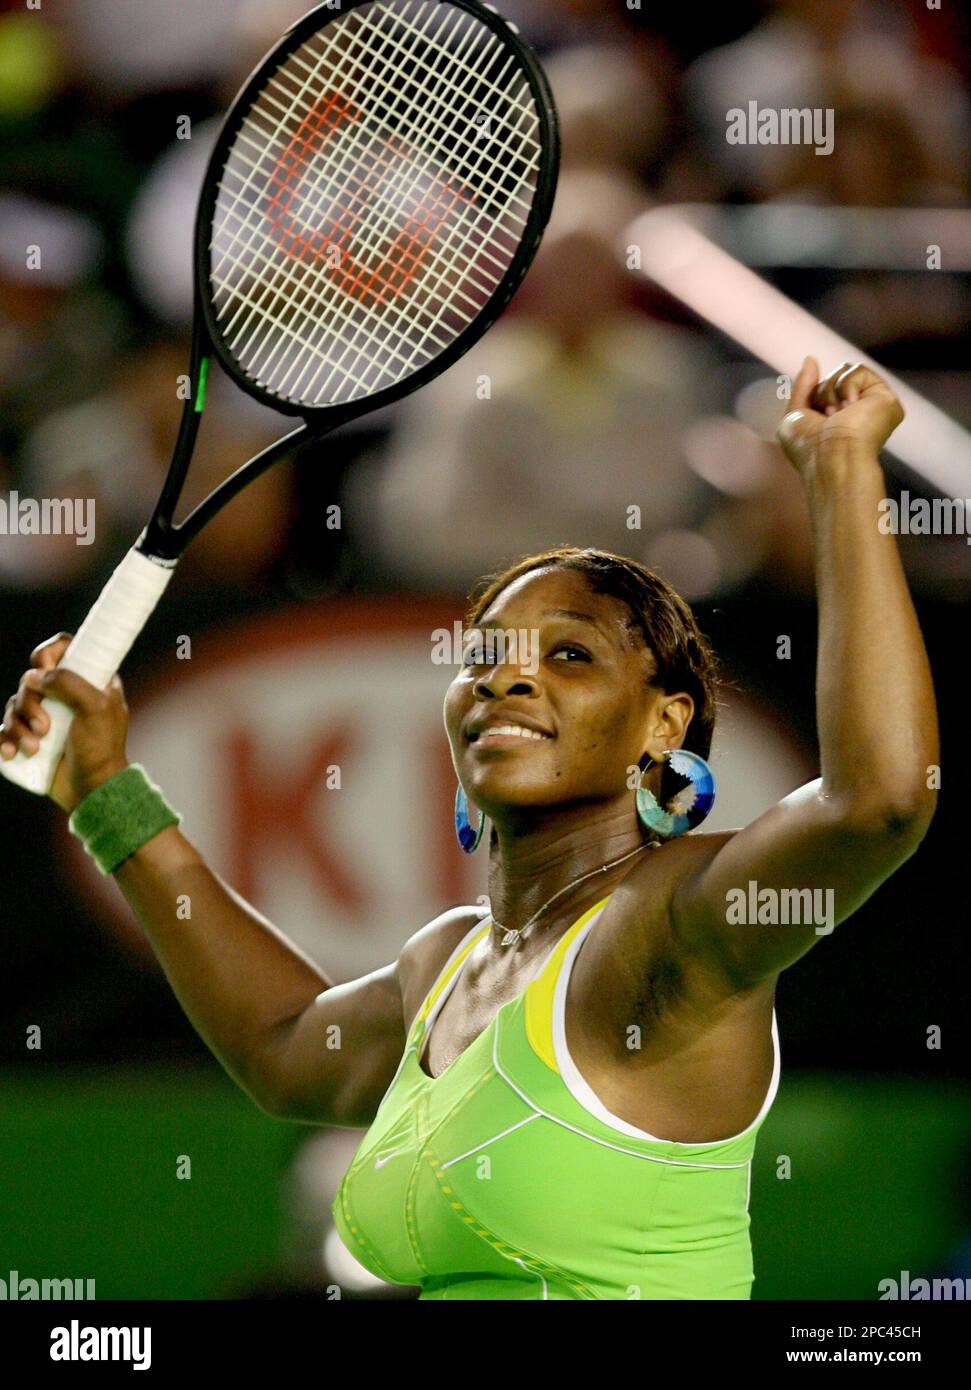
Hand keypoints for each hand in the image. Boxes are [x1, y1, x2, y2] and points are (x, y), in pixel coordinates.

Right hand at [1, 633, 129, 813]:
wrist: (92, 789)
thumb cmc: (102, 749)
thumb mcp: (97, 709)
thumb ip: (70, 683)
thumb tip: (36, 674)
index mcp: (90, 680)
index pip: (65, 648)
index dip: (49, 652)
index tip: (43, 665)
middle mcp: (67, 694)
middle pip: (31, 678)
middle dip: (30, 703)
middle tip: (44, 727)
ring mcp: (48, 715)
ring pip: (16, 704)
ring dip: (18, 726)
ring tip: (34, 748)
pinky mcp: (32, 736)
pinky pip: (6, 727)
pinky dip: (4, 739)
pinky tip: (11, 752)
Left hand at [778, 357, 904, 473]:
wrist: (831, 457)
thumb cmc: (808, 448)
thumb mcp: (793, 416)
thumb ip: (802, 386)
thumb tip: (811, 358)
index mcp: (838, 421)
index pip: (821, 390)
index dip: (813, 398)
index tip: (814, 420)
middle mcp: (857, 414)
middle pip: (832, 378)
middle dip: (821, 394)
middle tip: (827, 419)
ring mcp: (872, 407)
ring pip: (844, 371)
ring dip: (832, 393)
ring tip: (838, 416)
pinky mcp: (886, 400)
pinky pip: (858, 370)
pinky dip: (847, 386)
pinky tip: (852, 408)